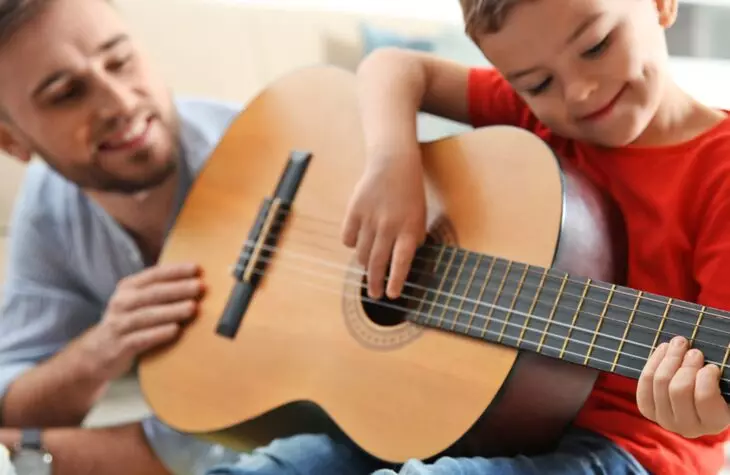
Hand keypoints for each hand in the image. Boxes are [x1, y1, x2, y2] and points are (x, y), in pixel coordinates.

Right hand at [71, 263, 204, 381]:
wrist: (96, 354)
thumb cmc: (127, 323)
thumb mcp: (136, 302)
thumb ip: (159, 291)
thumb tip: (194, 280)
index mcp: (128, 288)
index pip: (153, 275)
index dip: (175, 271)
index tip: (196, 268)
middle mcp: (121, 303)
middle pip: (152, 293)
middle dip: (178, 289)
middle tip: (199, 286)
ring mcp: (119, 325)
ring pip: (147, 315)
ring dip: (171, 310)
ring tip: (192, 307)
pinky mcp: (120, 346)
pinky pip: (141, 339)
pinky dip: (159, 334)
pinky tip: (175, 330)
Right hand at [341, 155, 426, 299]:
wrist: (393, 163)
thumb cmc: (410, 193)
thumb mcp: (420, 216)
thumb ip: (412, 238)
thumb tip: (400, 261)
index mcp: (409, 229)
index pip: (401, 262)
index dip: (396, 281)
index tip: (393, 295)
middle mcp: (389, 226)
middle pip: (378, 263)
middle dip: (375, 283)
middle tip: (374, 294)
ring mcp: (370, 219)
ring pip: (362, 253)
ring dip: (365, 264)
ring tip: (368, 266)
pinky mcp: (354, 211)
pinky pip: (348, 238)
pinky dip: (351, 244)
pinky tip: (357, 243)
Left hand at [637, 336, 729, 437]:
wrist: (697, 399)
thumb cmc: (718, 387)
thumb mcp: (724, 384)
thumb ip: (721, 376)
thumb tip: (712, 364)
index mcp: (714, 422)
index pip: (705, 398)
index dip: (706, 377)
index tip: (712, 366)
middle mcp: (688, 428)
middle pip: (679, 389)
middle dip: (687, 364)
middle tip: (695, 351)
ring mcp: (664, 420)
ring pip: (660, 382)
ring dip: (670, 358)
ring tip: (680, 343)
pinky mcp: (647, 409)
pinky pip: (645, 381)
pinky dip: (654, 361)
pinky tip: (664, 348)